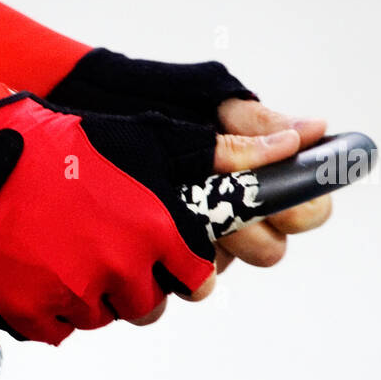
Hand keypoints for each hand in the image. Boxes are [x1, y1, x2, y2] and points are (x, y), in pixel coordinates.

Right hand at [0, 94, 280, 344]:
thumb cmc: (71, 146)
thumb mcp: (155, 139)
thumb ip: (228, 153)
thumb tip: (299, 144)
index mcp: (159, 232)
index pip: (197, 278)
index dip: (179, 262)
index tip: (157, 244)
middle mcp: (123, 270)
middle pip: (150, 304)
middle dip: (135, 280)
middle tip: (105, 242)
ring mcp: (75, 295)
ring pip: (104, 317)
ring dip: (92, 292)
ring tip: (69, 247)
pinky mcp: (33, 313)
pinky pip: (58, 328)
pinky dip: (51, 306)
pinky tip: (41, 265)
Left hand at [131, 99, 329, 323]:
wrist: (68, 108)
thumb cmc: (134, 96)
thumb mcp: (196, 99)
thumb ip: (250, 123)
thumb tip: (311, 132)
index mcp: (254, 171)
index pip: (306, 207)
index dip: (301, 210)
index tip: (282, 203)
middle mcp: (229, 209)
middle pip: (269, 249)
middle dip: (247, 234)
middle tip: (220, 213)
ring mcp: (192, 235)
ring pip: (217, 270)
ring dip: (198, 251)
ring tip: (171, 219)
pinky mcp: (153, 256)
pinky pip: (170, 283)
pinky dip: (159, 265)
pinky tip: (143, 239)